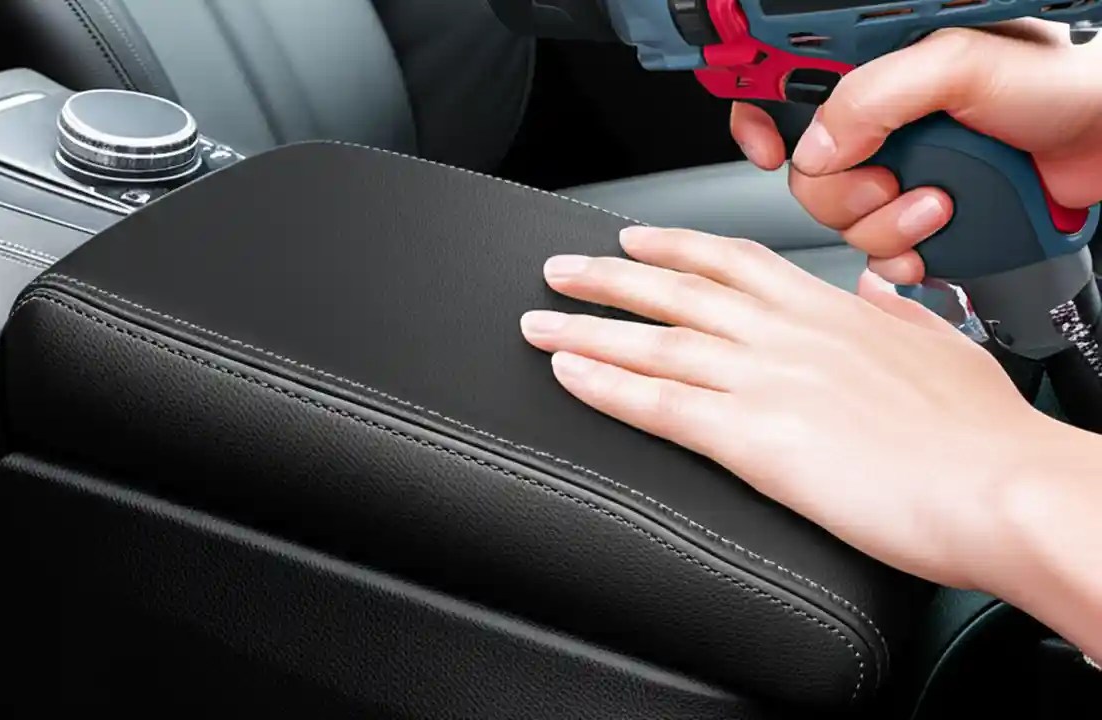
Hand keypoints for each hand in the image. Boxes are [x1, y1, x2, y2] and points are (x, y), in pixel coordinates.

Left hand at [520, 226, 1081, 590]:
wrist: (998, 484)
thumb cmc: (982, 430)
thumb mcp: (943, 344)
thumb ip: (900, 314)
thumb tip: (883, 290)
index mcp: (829, 310)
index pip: (735, 262)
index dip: (675, 246)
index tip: (633, 238)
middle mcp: (785, 335)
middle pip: (675, 291)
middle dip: (607, 277)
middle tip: (558, 269)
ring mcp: (763, 381)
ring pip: (653, 342)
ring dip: (585, 328)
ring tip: (538, 320)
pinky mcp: (752, 437)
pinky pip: (659, 404)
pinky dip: (606, 385)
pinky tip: (569, 374)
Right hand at [730, 21, 1101, 283]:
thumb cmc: (1057, 82)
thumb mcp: (959, 64)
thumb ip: (876, 95)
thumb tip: (816, 145)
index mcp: (873, 70)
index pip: (780, 88)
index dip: (758, 121)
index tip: (768, 148)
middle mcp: (878, 123)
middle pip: (804, 173)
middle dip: (843, 188)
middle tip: (890, 175)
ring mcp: (898, 172)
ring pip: (838, 219)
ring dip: (885, 224)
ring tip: (937, 201)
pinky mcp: (919, 219)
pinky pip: (875, 254)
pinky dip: (902, 254)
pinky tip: (936, 233)